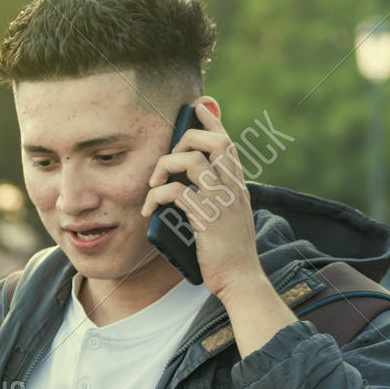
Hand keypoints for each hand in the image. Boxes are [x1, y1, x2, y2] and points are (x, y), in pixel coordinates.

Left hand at [140, 98, 266, 298]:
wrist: (240, 281)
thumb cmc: (228, 254)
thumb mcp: (228, 219)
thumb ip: (216, 198)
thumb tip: (187, 186)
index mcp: (238, 186)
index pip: (228, 142)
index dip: (211, 121)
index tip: (195, 108)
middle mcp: (233, 189)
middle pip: (215, 142)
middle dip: (186, 139)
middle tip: (167, 160)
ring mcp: (222, 203)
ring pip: (192, 161)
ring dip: (165, 166)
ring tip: (153, 184)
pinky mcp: (207, 220)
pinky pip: (177, 193)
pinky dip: (157, 196)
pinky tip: (148, 208)